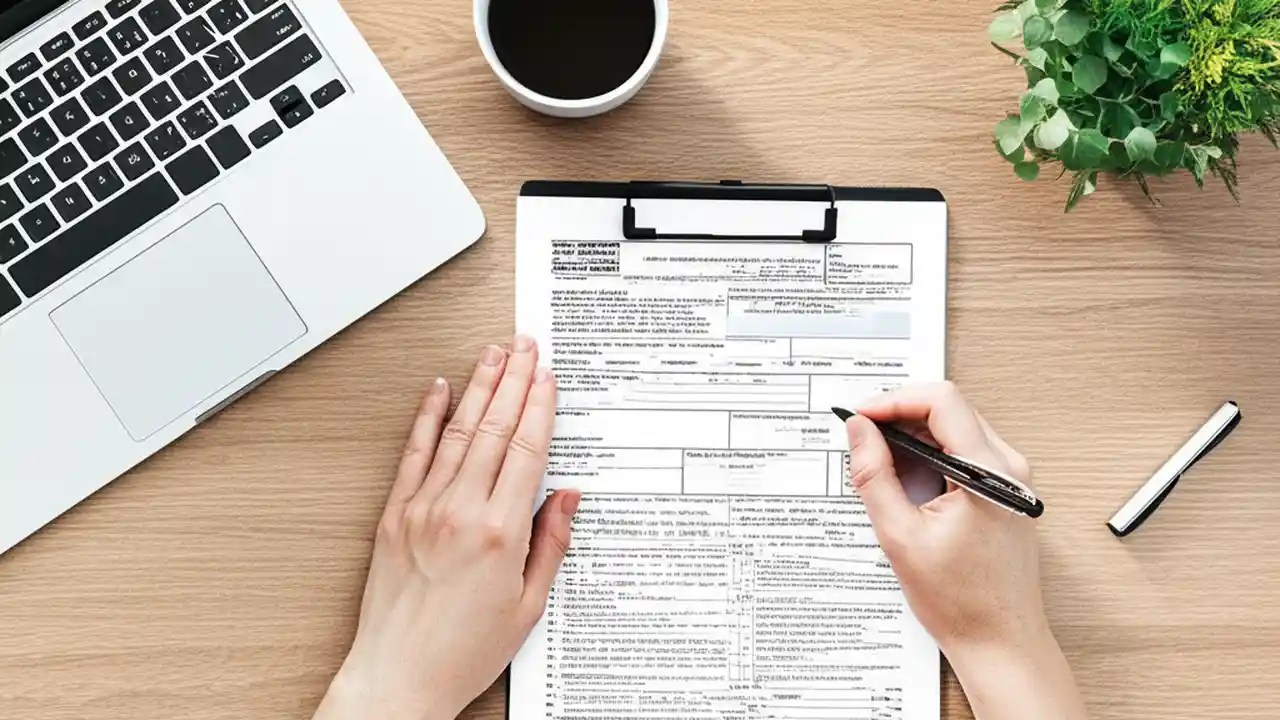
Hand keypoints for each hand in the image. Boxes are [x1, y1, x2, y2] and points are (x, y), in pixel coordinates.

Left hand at [314, 336, 579, 719]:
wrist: (398, 678)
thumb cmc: (463, 651)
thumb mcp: (528, 605)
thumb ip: (550, 543)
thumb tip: (566, 497)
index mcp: (500, 532)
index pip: (527, 450)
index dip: (539, 407)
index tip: (547, 378)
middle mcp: (460, 511)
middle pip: (495, 429)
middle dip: (513, 381)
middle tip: (526, 347)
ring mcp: (423, 509)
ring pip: (458, 432)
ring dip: (477, 388)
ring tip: (493, 356)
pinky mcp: (395, 516)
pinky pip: (413, 455)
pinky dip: (427, 419)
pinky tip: (437, 392)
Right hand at [842, 382, 1086, 719]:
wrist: (1001, 642)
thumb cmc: (962, 603)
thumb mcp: (900, 536)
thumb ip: (875, 476)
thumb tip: (859, 432)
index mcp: (987, 473)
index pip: (941, 401)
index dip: (894, 400)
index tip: (862, 416)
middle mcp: (1008, 469)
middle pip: (949, 409)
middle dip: (900, 416)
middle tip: (862, 437)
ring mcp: (1011, 479)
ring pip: (955, 429)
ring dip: (914, 437)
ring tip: (881, 463)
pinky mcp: (1004, 492)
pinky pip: (964, 452)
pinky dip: (930, 455)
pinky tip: (906, 480)